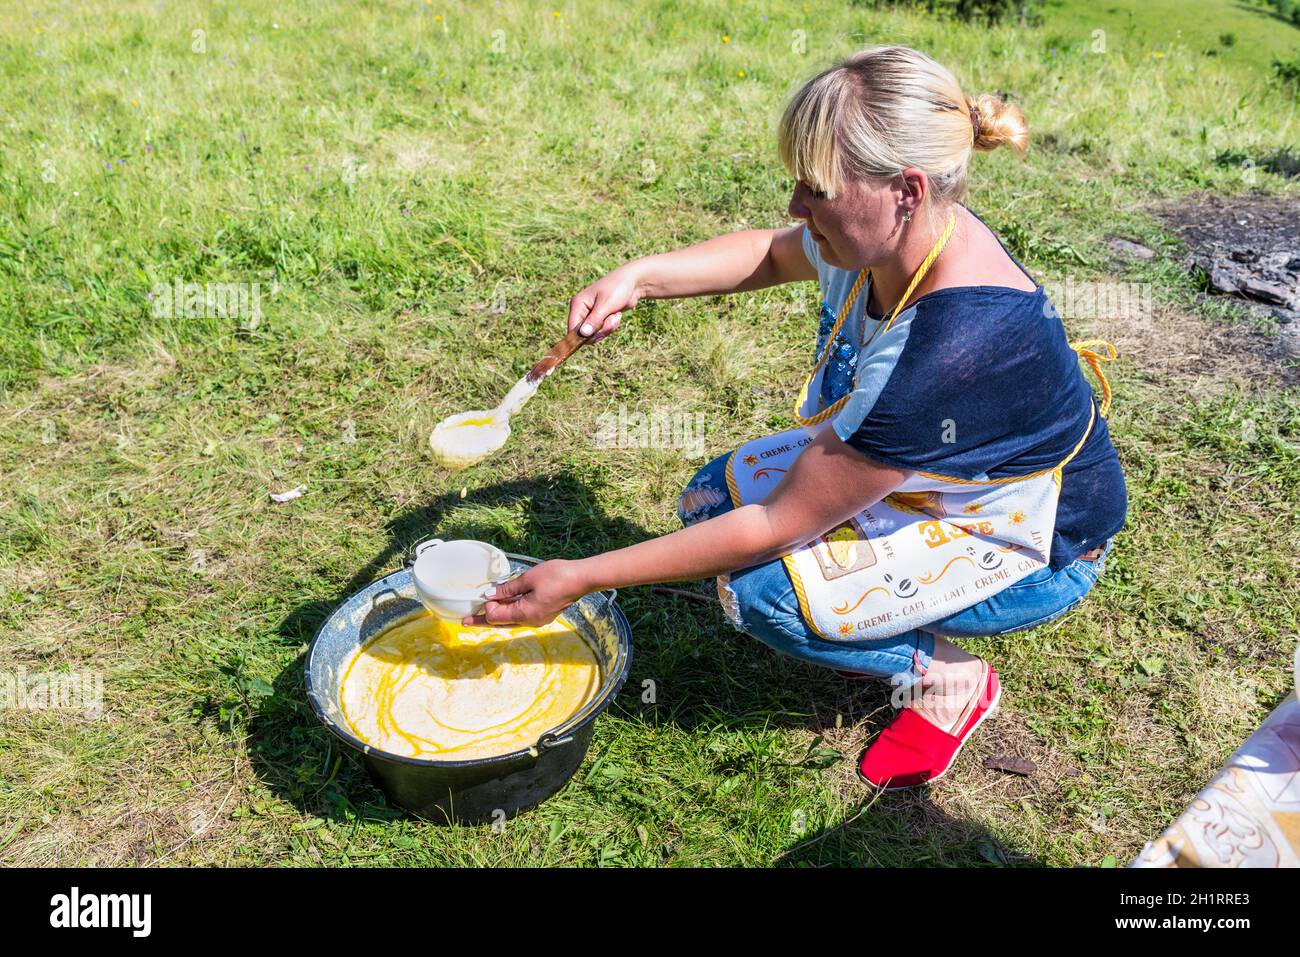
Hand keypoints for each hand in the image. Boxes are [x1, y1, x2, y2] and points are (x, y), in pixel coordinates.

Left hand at [461, 559, 590, 627]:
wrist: (582, 578)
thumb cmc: (557, 576)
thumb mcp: (528, 579)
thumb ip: (507, 589)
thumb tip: (490, 595)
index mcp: (525, 614)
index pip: (496, 617)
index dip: (488, 606)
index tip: (487, 592)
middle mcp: (530, 621)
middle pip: (501, 623)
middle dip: (483, 620)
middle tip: (465, 621)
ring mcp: (538, 619)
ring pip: (511, 621)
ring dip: (497, 615)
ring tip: (482, 612)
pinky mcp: (543, 614)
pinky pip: (521, 616)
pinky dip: (510, 611)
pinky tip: (504, 604)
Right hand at [567, 264, 642, 343]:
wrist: (633, 283)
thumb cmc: (618, 289)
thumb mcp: (606, 305)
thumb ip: (594, 320)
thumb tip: (583, 334)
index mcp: (578, 304)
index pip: (573, 328)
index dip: (582, 336)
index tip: (598, 335)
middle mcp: (582, 310)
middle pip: (585, 334)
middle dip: (600, 331)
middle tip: (612, 322)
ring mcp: (591, 315)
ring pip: (595, 334)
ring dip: (607, 328)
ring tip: (615, 316)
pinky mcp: (600, 318)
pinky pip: (602, 331)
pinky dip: (611, 326)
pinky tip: (617, 315)